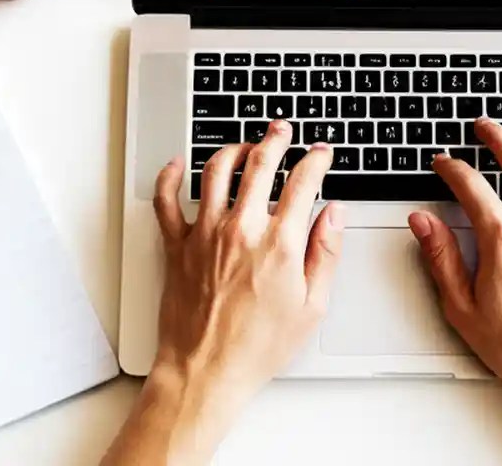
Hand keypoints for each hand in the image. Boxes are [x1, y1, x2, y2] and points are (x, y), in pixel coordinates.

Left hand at [104, 121, 342, 465]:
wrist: (206, 371)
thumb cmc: (257, 347)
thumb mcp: (312, 307)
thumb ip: (325, 253)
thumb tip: (334, 215)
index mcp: (279, 244)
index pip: (302, 183)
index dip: (316, 160)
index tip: (320, 154)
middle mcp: (240, 230)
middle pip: (259, 165)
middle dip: (275, 140)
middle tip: (282, 131)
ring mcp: (205, 234)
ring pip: (215, 171)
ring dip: (233, 150)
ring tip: (244, 146)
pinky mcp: (177, 245)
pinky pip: (166, 200)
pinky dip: (169, 176)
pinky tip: (177, 165)